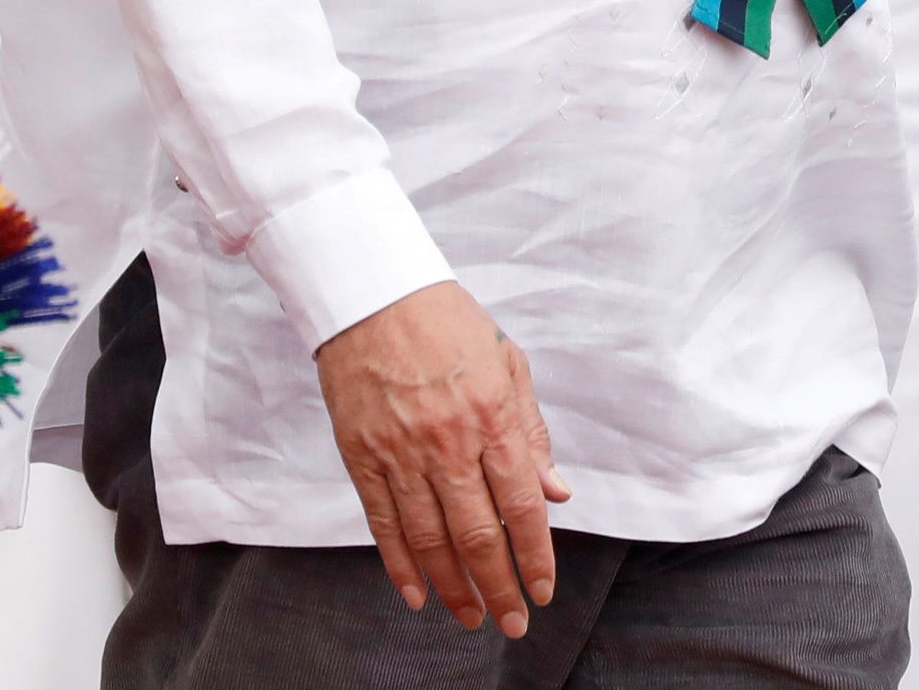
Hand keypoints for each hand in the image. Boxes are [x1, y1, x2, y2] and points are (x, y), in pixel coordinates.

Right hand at [314, 280, 568, 636]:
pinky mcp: (361, 458)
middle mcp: (447, 444)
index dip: (534, 555)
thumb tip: (556, 492)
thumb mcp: (508, 364)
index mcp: (492, 418)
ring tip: (471, 617)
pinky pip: (383, 524)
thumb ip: (532, 433)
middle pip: (477, 534)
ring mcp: (400, 454)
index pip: (521, 505)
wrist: (374, 296)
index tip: (543, 588)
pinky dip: (400, 565)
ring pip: (429, 540)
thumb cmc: (450, 325)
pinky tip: (418, 595)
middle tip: (512, 621)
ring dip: (453, 587)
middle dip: (498, 587)